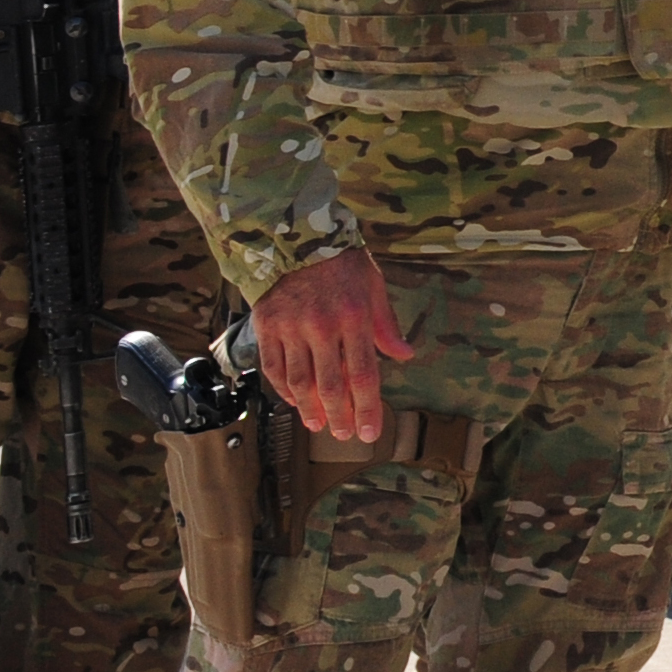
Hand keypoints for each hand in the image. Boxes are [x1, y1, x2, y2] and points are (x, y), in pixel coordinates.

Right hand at [252, 251, 418, 444]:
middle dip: (339, 416)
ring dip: (310, 409)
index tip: (369, 432)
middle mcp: (322, 326)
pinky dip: (283, 389)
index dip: (367, 408)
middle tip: (345, 435)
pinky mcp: (266, 326)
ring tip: (319, 425)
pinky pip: (273, 368)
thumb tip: (404, 355)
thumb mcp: (374, 285)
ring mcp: (291, 328)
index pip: (363, 374)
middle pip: (330, 385)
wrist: (296, 237)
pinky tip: (294, 401)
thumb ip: (386, 325)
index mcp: (354, 317)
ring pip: (299, 381)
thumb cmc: (342, 262)